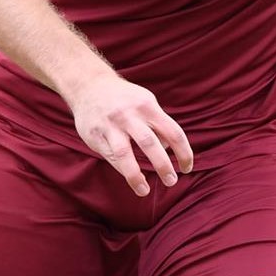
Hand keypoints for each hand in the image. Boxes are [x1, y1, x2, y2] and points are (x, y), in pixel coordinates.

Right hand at [68, 72, 193, 195]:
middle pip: (150, 144)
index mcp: (147, 106)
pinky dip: (122, 169)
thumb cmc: (125, 99)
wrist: (89, 85)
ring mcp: (110, 125)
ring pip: (125, 154)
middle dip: (163, 166)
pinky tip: (130, 177)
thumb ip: (158, 125)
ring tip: (144, 190)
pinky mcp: (95, 135)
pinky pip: (111, 157)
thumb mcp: (145, 103)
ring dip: (136, 176)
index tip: (187, 168)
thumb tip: (168, 149)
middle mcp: (129, 114)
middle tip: (171, 182)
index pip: (173, 132)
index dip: (184, 153)